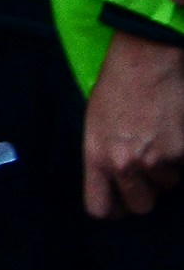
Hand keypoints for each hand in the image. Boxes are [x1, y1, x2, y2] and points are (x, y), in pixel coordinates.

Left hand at [83, 32, 183, 217]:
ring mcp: (158, 159)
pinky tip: (171, 132)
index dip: (111, 208)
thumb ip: (102, 157)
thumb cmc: (116, 87)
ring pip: (166, 184)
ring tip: (157, 139)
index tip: (117, 202)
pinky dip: (180, 155)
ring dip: (164, 169)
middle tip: (143, 172)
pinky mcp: (182, 151)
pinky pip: (183, 167)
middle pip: (140, 206)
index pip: (100, 208)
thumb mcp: (95, 124)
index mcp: (97, 157)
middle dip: (143, 193)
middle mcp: (126, 164)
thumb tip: (112, 182)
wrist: (146, 60)